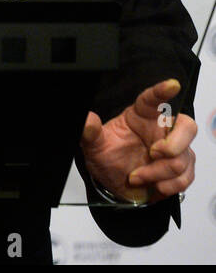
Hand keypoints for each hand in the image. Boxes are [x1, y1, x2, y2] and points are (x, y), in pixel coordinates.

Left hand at [80, 78, 196, 204]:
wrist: (115, 187)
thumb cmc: (108, 159)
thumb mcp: (94, 146)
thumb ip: (89, 132)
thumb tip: (86, 120)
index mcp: (141, 116)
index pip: (153, 100)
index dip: (163, 91)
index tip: (172, 85)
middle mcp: (162, 130)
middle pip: (186, 126)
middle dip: (172, 145)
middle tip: (153, 153)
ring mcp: (176, 150)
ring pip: (181, 158)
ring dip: (157, 173)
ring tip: (137, 176)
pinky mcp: (183, 169)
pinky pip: (185, 177)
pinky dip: (167, 185)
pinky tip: (152, 184)